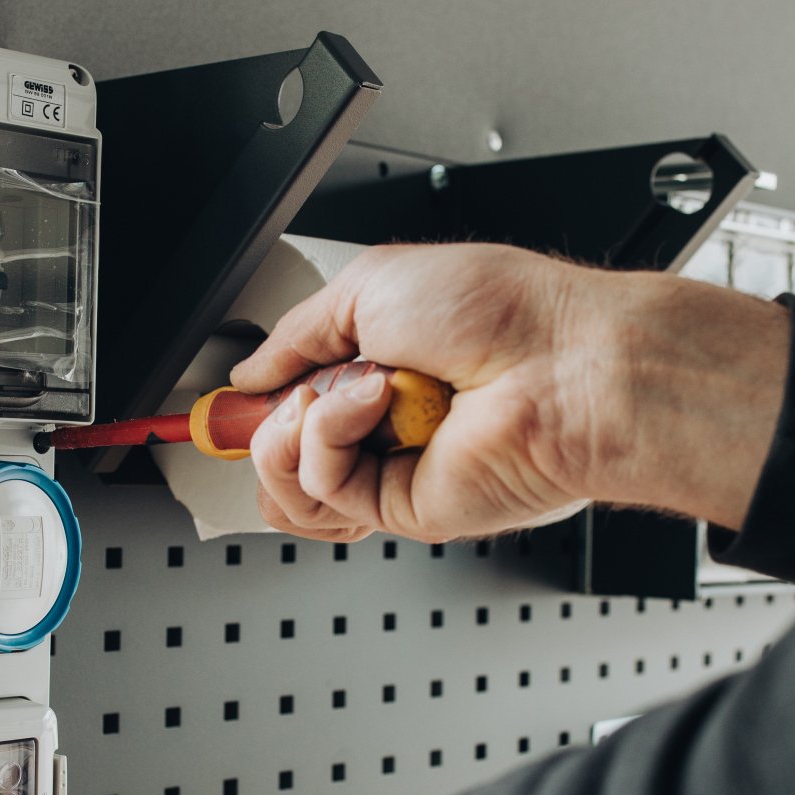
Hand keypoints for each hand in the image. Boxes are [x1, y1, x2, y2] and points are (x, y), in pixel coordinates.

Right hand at [232, 243, 790, 541]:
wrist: (561, 362)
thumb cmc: (500, 312)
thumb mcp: (368, 286)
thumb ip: (295, 335)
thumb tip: (250, 374)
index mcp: (377, 368)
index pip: (290, 405)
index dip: (256, 403)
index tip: (233, 393)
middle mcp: (381, 425)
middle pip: (276, 456)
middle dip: (269, 417)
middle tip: (302, 389)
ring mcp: (390, 469)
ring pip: (285, 486)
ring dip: (291, 432)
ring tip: (346, 395)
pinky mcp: (400, 509)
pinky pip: (321, 491)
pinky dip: (326, 440)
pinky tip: (367, 407)